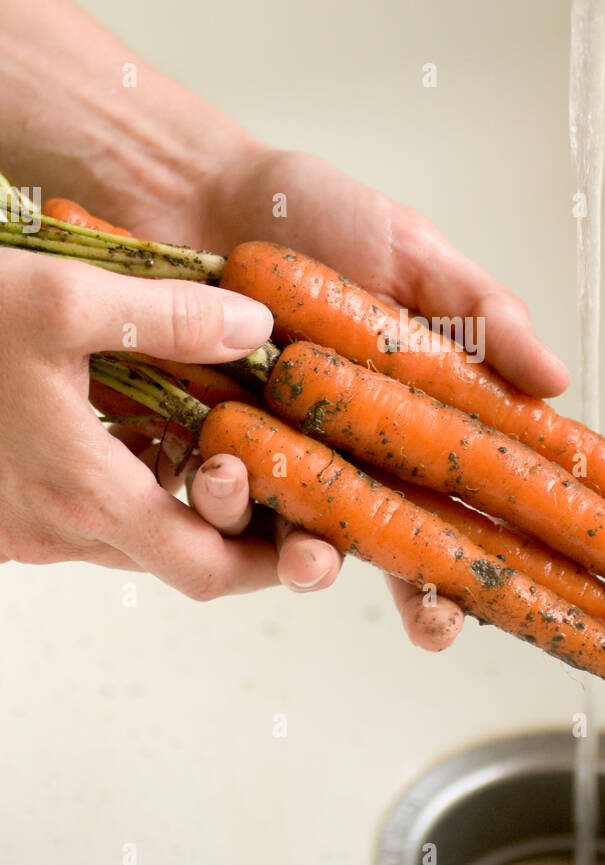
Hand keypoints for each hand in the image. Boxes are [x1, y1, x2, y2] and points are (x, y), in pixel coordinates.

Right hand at [0, 250, 277, 598]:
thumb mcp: (61, 294)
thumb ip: (167, 316)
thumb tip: (257, 331)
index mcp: (80, 494)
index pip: (205, 570)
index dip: (269, 563)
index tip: (315, 535)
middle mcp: (51, 529)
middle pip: (173, 556)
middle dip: (236, 527)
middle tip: (282, 477)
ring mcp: (18, 525)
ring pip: (127, 531)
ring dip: (179, 499)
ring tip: (220, 439)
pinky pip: (82, 510)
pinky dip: (125, 481)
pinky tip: (138, 423)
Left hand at [179, 146, 569, 649]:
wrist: (198, 183)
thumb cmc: (315, 212)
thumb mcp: (414, 252)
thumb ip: (483, 313)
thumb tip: (558, 381)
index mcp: (409, 414)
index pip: (456, 501)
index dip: (474, 563)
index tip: (485, 604)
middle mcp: (346, 447)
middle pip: (388, 542)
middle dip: (411, 593)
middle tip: (427, 619)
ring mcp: (274, 451)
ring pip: (296, 534)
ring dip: (306, 555)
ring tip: (312, 547)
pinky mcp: (200, 441)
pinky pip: (211, 497)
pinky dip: (222, 499)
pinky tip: (227, 472)